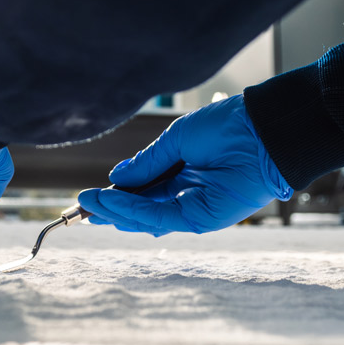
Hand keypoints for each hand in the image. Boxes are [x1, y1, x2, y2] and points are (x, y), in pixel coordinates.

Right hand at [77, 95, 291, 235]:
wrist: (260, 130)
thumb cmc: (226, 126)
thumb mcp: (177, 139)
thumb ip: (147, 162)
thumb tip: (117, 176)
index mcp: (182, 171)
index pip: (143, 188)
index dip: (117, 192)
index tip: (92, 193)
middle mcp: (186, 192)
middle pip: (142, 207)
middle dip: (112, 207)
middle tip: (83, 205)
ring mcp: (194, 207)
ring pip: (148, 217)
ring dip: (118, 212)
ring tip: (91, 204)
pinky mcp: (202, 218)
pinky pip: (162, 217)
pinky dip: (135, 211)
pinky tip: (112, 200)